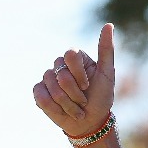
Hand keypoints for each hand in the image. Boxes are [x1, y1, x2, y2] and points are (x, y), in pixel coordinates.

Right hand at [33, 23, 117, 140]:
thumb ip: (106, 50)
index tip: (88, 86)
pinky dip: (54, 107)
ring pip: (51, 87)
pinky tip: (62, 110)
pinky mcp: (39, 92)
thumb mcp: (107, 74)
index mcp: (76, 58)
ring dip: (67, 103)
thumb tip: (108, 24)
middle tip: (83, 100)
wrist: (90, 122)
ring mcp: (48, 78)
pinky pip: (41, 96)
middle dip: (75, 93)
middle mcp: (60, 65)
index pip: (70, 55)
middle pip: (61, 74)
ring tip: (75, 108)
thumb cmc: (101, 98)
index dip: (79, 74)